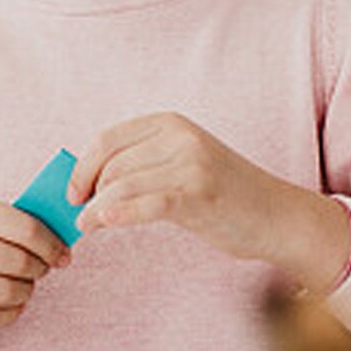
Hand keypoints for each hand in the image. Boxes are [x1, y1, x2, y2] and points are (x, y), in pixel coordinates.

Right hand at [0, 194, 70, 350]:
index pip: (24, 227)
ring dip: (25, 292)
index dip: (52, 244)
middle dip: (39, 270)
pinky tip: (8, 304)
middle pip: (18, 262)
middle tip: (40, 271)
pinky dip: (10, 312)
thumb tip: (62, 243)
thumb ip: (7, 221)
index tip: (61, 255)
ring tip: (22, 287)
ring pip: (8, 291)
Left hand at [69, 113, 350, 290]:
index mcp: (169, 124)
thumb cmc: (221, 195)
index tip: (71, 193)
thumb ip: (139, 165)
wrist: (278, 216)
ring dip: (96, 210)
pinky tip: (104, 224)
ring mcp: (192, 164)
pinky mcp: (200, 194)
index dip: (81, 168)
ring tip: (87, 227)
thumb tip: (83, 183)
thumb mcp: (179, 164)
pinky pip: (146, 204)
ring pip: (122, 185)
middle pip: (111, 165)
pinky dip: (118, 214)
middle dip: (87, 193)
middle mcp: (180, 137)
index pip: (106, 140)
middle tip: (79, 217)